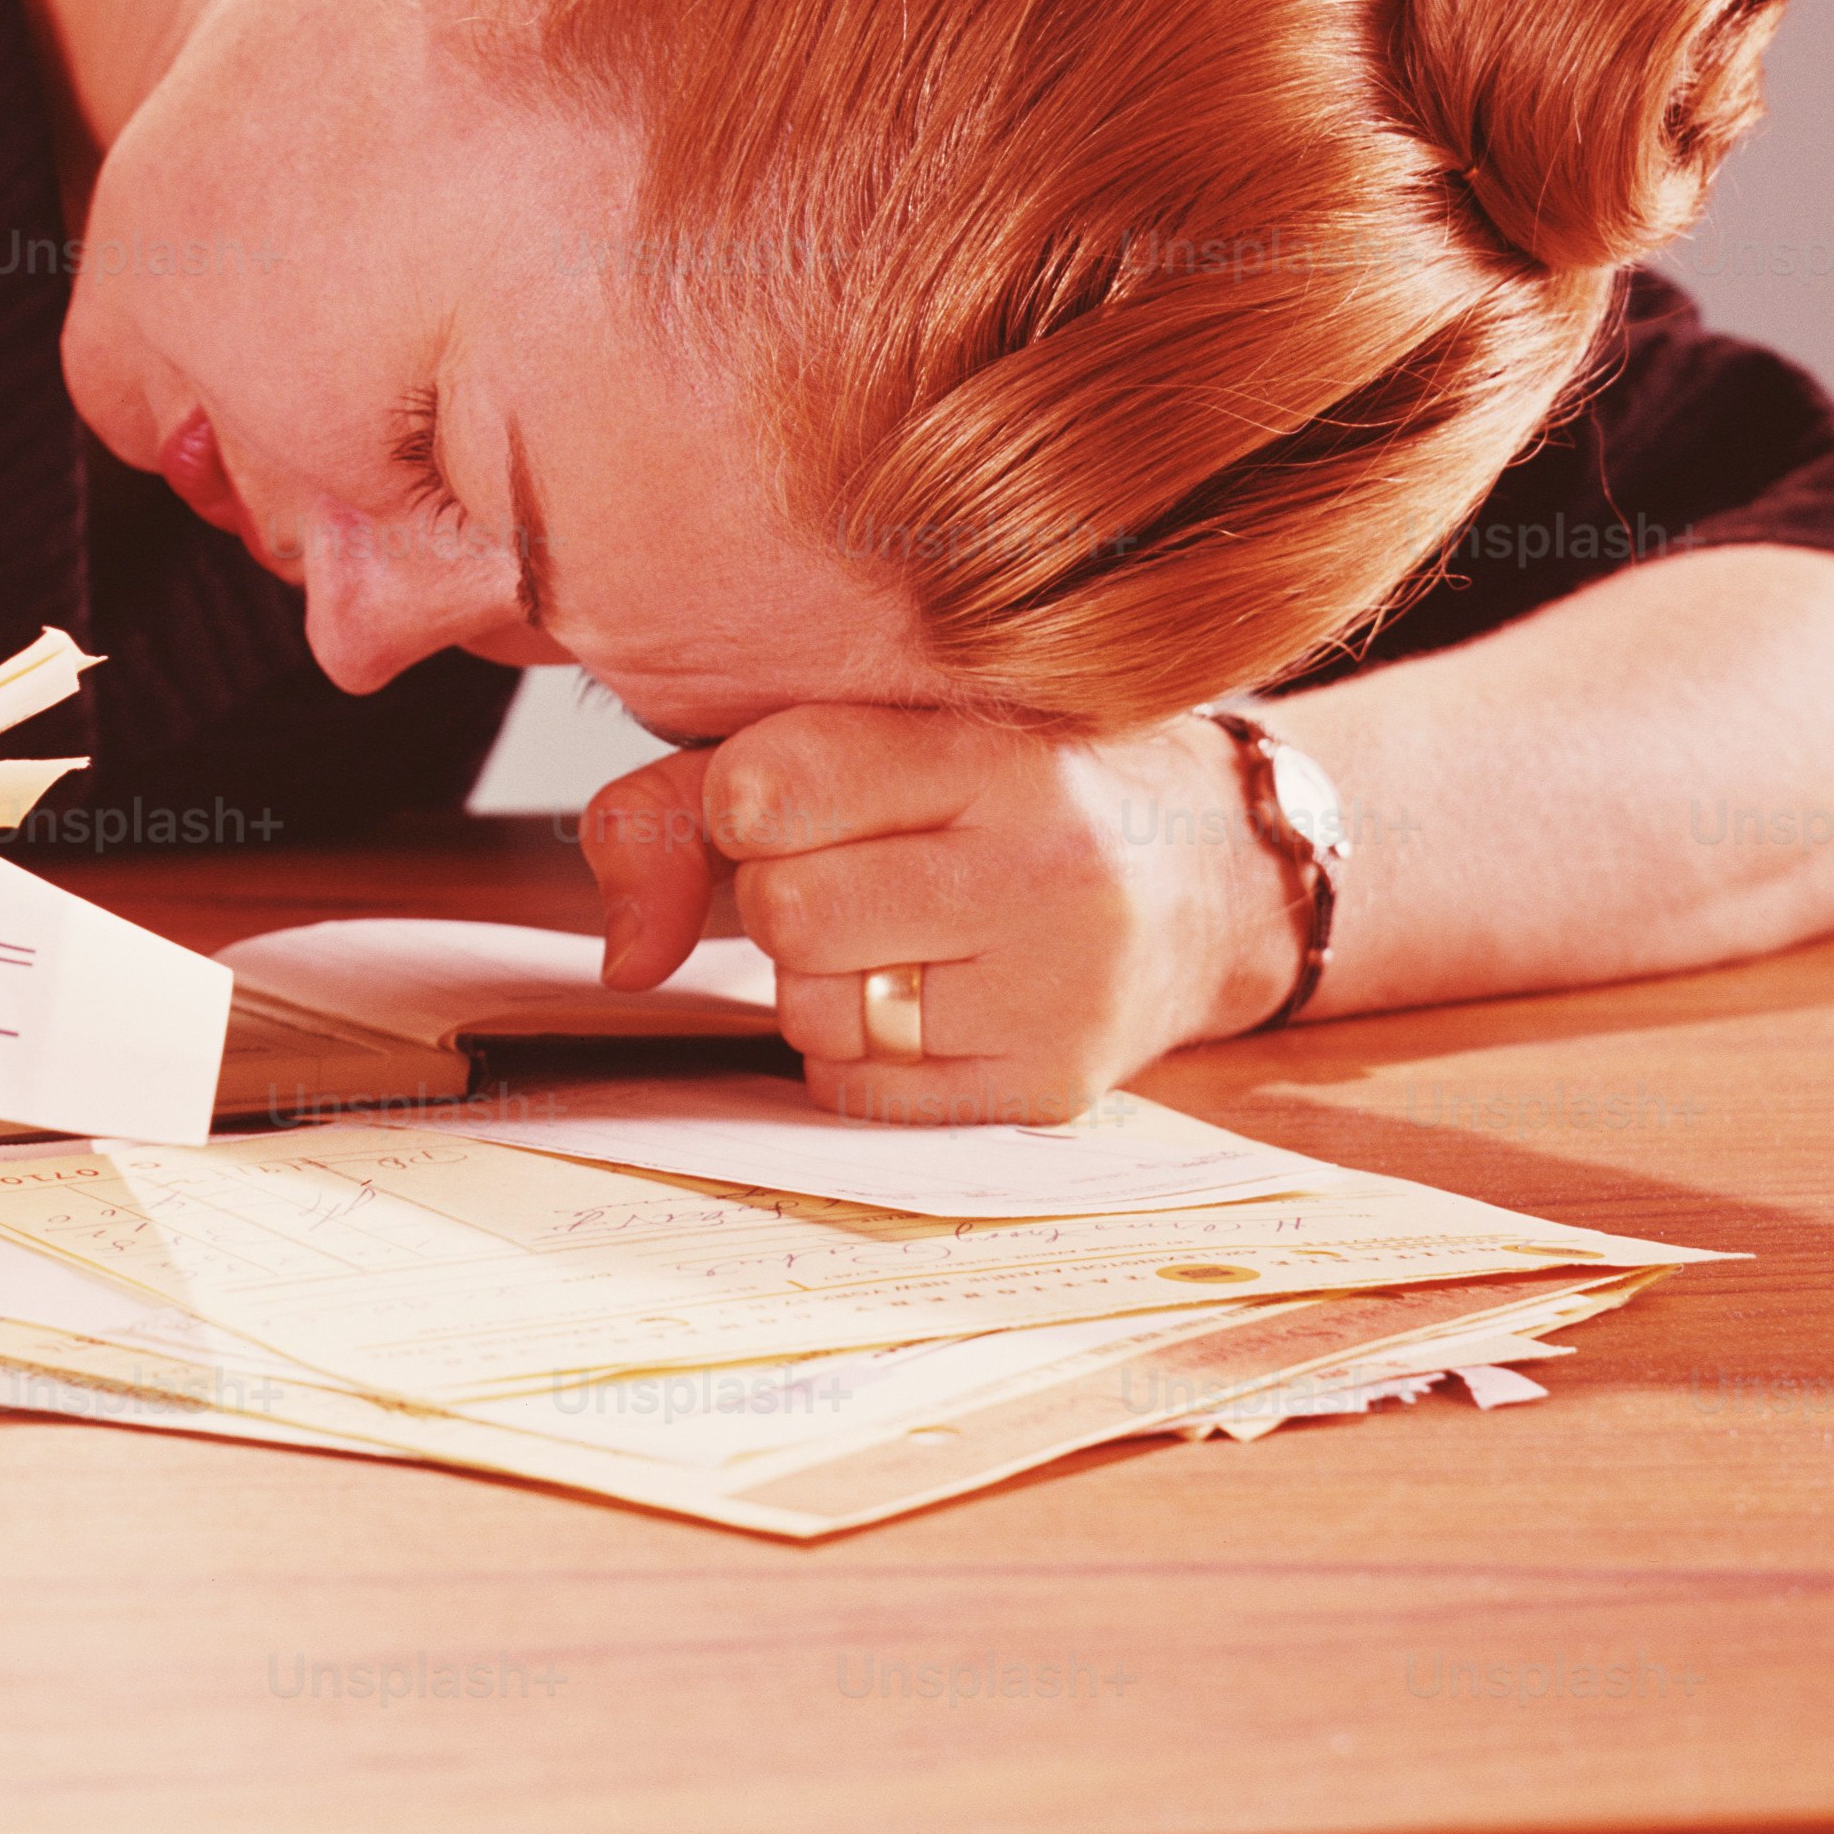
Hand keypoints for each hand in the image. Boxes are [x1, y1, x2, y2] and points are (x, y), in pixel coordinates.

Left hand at [578, 705, 1300, 1122]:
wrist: (1208, 879)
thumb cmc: (997, 796)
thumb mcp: (870, 742)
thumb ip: (693, 803)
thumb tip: (624, 954)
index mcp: (988, 748)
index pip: (769, 784)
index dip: (740, 803)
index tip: (783, 800)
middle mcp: (1043, 863)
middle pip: (785, 913)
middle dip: (781, 901)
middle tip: (851, 876)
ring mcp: (1060, 986)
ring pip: (813, 1012)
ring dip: (816, 984)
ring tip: (900, 935)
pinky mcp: (1052, 1086)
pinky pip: (856, 1091)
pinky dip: (854, 1054)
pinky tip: (926, 998)